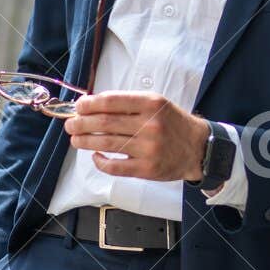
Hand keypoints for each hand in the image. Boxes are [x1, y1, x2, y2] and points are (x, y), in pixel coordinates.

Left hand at [64, 91, 209, 182]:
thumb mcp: (157, 104)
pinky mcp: (147, 169)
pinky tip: (95, 156)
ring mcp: (148, 148)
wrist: (198, 148)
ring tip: (75, 139)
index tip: (79, 107)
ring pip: (106, 143)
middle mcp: (150, 125)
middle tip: (70, 124)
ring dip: (85, 140)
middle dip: (81, 123)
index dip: (90, 104)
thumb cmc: (173, 123)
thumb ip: (129, 103)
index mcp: (151, 104)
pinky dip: (101, 161)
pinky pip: (115, 166)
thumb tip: (93, 106)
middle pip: (105, 123)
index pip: (112, 101)